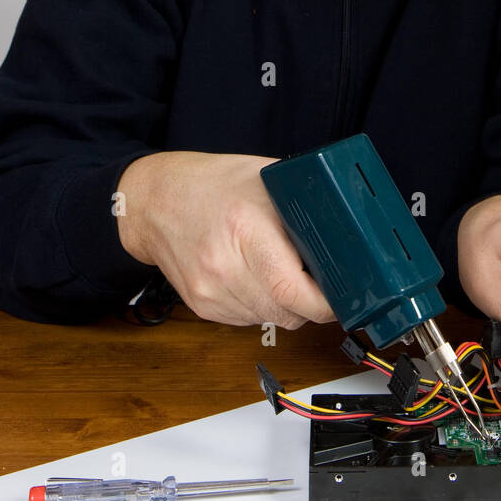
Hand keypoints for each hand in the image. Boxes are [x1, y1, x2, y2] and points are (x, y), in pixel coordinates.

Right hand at [117, 151, 335, 329]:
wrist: (154, 201)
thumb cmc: (211, 184)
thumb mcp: (267, 179)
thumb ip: (304, 208)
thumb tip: (346, 235)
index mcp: (244, 229)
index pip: (292, 289)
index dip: (326, 302)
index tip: (345, 296)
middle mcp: (223, 266)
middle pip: (287, 312)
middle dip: (314, 303)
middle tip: (321, 279)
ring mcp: (209, 291)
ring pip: (271, 320)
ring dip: (288, 305)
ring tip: (283, 270)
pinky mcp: (202, 307)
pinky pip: (250, 320)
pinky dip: (264, 305)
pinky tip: (258, 277)